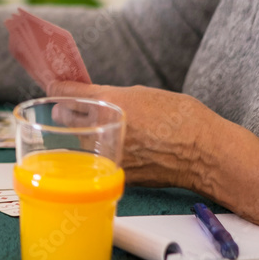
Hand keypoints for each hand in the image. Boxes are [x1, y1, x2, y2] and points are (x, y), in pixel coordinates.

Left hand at [49, 82, 213, 189]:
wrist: (204, 152)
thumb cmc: (180, 117)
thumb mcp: (141, 93)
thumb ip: (110, 96)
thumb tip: (90, 99)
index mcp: (108, 101)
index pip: (67, 93)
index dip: (58, 89)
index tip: (54, 88)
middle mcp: (102, 127)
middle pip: (64, 117)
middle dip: (65, 111)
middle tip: (71, 109)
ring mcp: (107, 151)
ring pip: (79, 140)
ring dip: (82, 134)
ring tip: (99, 129)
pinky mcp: (116, 171)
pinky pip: (98, 158)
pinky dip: (101, 152)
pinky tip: (116, 147)